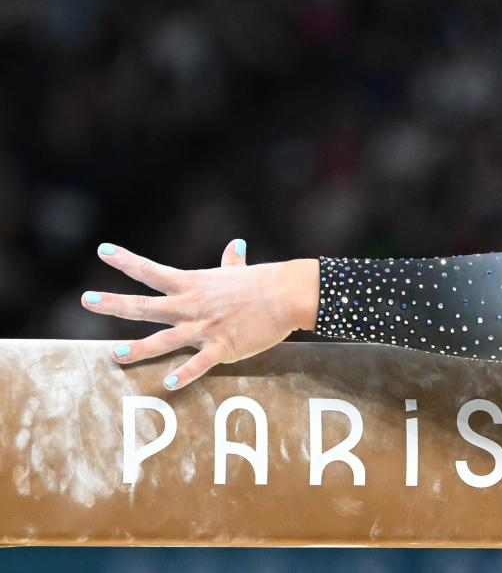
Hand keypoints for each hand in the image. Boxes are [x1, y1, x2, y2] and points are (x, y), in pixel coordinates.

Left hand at [84, 239, 298, 390]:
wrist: (287, 295)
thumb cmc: (265, 282)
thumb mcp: (241, 271)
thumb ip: (232, 262)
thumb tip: (235, 245)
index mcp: (194, 285)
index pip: (152, 271)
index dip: (126, 261)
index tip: (103, 251)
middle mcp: (192, 306)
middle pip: (146, 305)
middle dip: (114, 303)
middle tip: (86, 300)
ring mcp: (205, 328)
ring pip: (164, 340)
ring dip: (138, 348)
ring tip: (115, 354)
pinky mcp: (223, 347)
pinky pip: (200, 363)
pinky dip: (185, 374)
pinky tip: (169, 383)